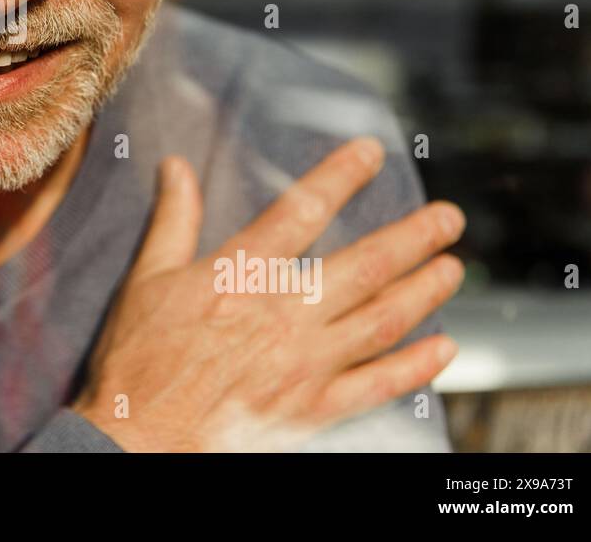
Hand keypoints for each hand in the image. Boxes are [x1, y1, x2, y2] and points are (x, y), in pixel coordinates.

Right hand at [72, 137, 463, 451]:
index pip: (301, 210)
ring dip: (424, 290)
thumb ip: (173, 220)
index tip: (369, 152)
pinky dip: (416, 367)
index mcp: (239, 276)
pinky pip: (378, 385)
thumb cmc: (138, 360)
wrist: (140, 439)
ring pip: (383, 320)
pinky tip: (443, 348)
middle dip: (414, 237)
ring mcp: (304, 364)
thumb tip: (176, 168)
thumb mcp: (147, 279)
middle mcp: (282, 315)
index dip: (339, 175)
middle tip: (449, 218)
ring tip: (451, 268)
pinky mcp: (312, 408)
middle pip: (365, 265)